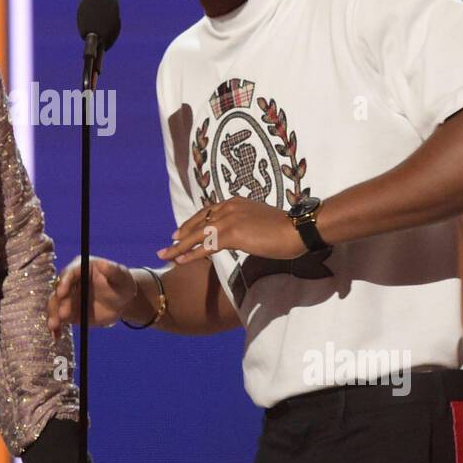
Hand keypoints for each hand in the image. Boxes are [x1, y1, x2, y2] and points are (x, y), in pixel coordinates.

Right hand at [46, 256, 139, 339]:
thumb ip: (113, 270)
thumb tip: (104, 264)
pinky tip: (56, 335)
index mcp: (81, 268)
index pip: (69, 273)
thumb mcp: (121, 276)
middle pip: (59, 290)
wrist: (122, 302)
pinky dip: (56, 328)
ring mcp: (68, 298)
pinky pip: (59, 320)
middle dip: (59, 303)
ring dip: (53, 315)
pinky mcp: (69, 313)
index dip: (63, 282)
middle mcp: (70, 282)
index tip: (62, 293)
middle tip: (63, 314)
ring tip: (55, 326)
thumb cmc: (122, 283)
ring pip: (55, 306)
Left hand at [156, 196, 304, 263]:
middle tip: (168, 244)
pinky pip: (206, 246)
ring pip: (198, 235)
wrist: (298, 229)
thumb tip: (239, 235)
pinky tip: (180, 260)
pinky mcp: (232, 234)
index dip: (192, 223)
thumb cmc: (285, 229)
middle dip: (181, 234)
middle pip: (198, 222)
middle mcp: (228, 207)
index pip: (207, 213)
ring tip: (165, 255)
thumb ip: (245, 224)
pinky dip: (191, 254)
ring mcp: (229, 220)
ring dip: (179, 247)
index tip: (180, 232)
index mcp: (235, 202)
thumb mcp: (259, 222)